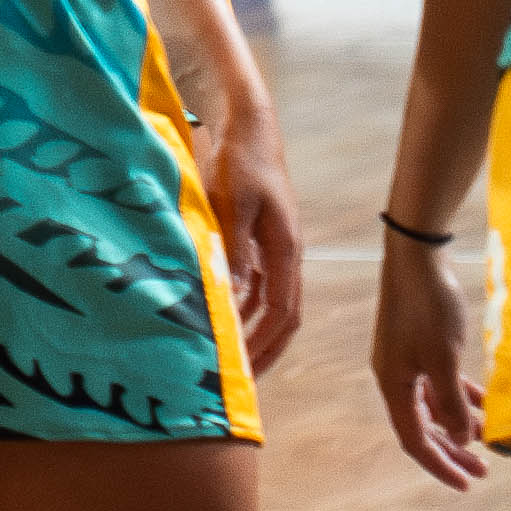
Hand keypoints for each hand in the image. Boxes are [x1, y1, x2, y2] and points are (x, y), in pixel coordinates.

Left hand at [206, 107, 305, 371]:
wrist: (251, 128)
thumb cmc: (241, 161)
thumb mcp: (230, 204)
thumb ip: (233, 248)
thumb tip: (233, 293)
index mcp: (286, 250)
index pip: (281, 313)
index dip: (263, 344)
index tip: (243, 371)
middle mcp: (286, 255)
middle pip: (282, 317)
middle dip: (264, 350)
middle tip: (241, 382)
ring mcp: (276, 249)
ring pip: (270, 304)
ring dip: (253, 332)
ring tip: (231, 361)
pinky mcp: (262, 241)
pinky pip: (258, 286)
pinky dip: (244, 307)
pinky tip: (224, 319)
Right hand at [372, 230, 498, 491]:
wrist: (416, 258)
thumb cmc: (429, 307)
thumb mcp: (444, 358)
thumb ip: (452, 402)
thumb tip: (461, 439)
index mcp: (394, 385)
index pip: (414, 439)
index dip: (440, 464)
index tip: (467, 483)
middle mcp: (396, 378)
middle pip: (423, 427)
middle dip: (451, 451)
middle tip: (481, 472)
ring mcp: (407, 362)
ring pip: (432, 407)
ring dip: (457, 425)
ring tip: (485, 441)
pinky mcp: (420, 346)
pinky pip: (439, 384)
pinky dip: (459, 398)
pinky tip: (481, 404)